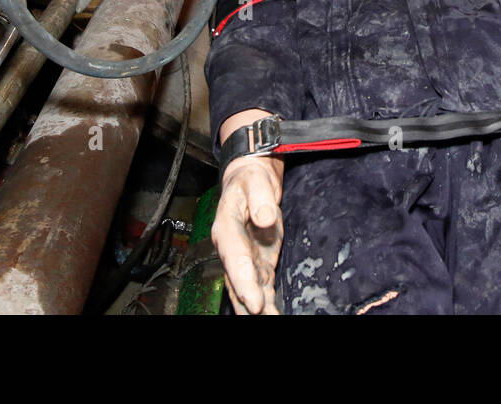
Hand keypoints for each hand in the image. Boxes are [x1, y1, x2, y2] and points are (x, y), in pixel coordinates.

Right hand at [211, 155, 284, 313]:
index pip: (235, 258)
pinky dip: (267, 301)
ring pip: (248, 288)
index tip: (255, 302)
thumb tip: (265, 218)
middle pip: (238, 280)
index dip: (244, 281)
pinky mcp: (257, 263)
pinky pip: (261, 286)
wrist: (251, 183)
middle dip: (249, 302)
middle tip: (262, 316)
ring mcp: (243, 258)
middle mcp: (231, 248)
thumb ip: (261, 197)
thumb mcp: (256, 180)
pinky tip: (273, 313)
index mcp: (226, 227)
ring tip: (271, 319)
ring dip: (258, 307)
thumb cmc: (251, 180)